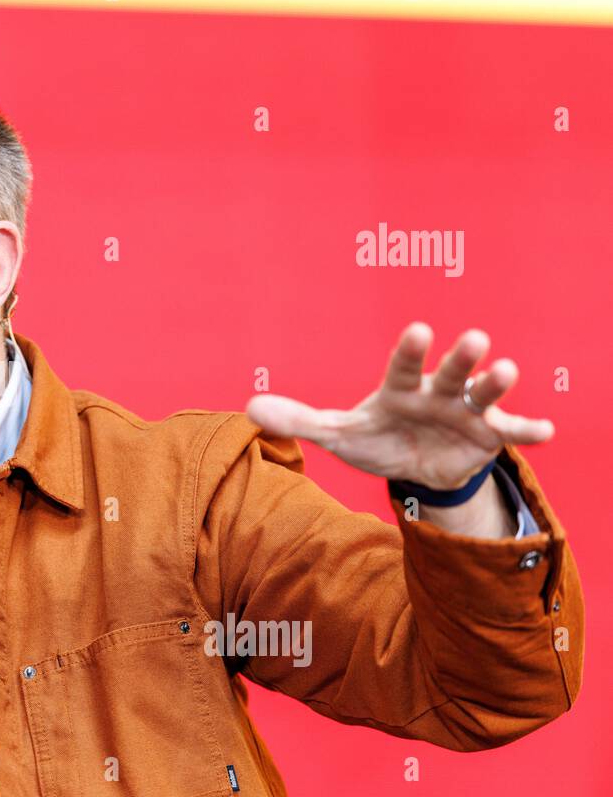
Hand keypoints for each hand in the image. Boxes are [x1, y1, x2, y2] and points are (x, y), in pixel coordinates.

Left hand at [244, 322, 554, 489]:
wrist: (414, 466)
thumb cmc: (376, 437)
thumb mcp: (338, 434)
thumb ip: (298, 420)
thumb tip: (248, 408)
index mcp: (400, 387)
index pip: (403, 365)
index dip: (410, 350)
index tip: (418, 330)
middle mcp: (437, 391)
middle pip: (450, 371)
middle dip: (462, 358)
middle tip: (475, 339)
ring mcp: (466, 412)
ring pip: (484, 393)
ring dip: (496, 383)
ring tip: (507, 371)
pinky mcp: (490, 436)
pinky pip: (512, 431)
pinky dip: (529, 430)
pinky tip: (548, 431)